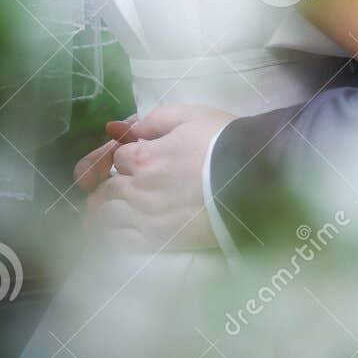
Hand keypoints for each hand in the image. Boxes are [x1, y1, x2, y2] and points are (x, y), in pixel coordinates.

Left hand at [83, 104, 232, 251]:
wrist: (254, 179)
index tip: (136, 160)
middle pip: (107, 188)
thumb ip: (153, 120)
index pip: (117, 157)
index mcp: (145, 157)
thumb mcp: (191, 116)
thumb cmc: (225, 142)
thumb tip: (118, 127)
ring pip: (106, 215)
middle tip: (116, 187)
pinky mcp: (157, 240)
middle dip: (108, 185)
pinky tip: (114, 232)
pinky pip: (120, 241)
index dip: (125, 157)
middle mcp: (139, 188)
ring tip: (108, 210)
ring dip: (103, 210)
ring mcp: (146, 216)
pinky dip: (110, 235)